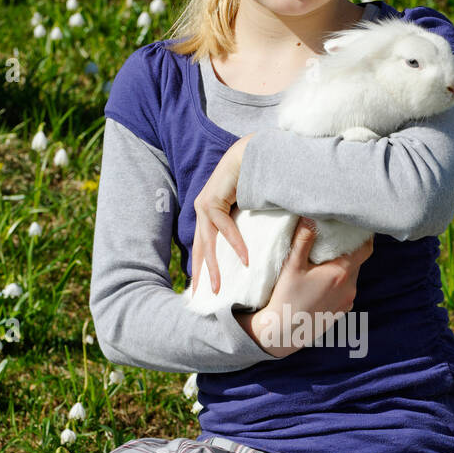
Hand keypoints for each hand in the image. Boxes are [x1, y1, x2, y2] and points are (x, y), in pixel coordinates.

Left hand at [190, 133, 253, 296]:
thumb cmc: (252, 180)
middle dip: (201, 275)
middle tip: (202, 297)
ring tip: (219, 287)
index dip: (202, 267)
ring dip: (214, 268)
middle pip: (199, 250)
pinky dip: (236, 244)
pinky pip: (224, 228)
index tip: (202, 288)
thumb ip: (243, 226)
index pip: (202, 246)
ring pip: (207, 244)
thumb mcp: (245, 211)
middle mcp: (202, 212)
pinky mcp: (211, 201)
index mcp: (207, 215)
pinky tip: (245, 259)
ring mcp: (204, 206)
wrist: (250, 154)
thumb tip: (253, 249)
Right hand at [238, 218, 374, 357]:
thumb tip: (311, 215)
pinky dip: (340, 283)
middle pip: (358, 261)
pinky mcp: (342, 311)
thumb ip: (304, 239)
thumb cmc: (286, 297)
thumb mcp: (292, 265)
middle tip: (337, 239)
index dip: (364, 235)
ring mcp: (348, 301)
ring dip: (344, 267)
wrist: (283, 332)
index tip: (358, 226)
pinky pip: (347, 291)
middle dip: (350, 250)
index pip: (366, 248)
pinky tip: (324, 282)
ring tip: (327, 261)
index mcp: (341, 272)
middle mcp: (350, 287)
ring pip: (352, 276)